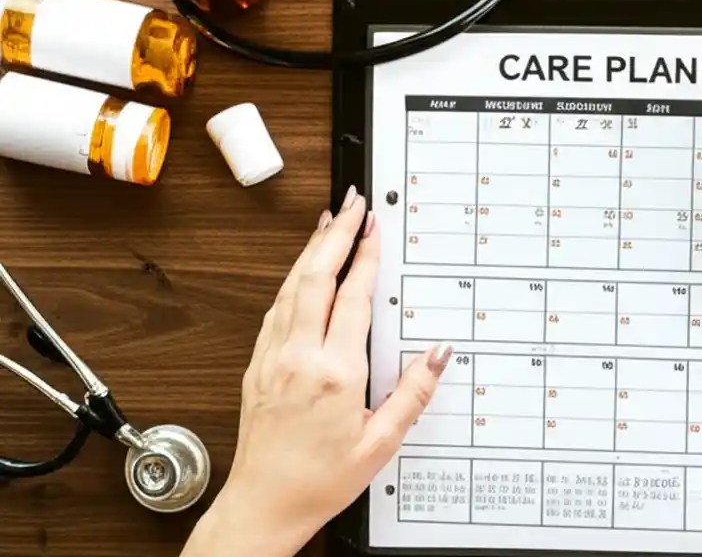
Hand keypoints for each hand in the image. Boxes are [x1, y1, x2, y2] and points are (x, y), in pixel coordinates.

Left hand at [182, 188, 451, 556]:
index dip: (365, 254)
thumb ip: (412, 393)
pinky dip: (291, 281)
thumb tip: (438, 354)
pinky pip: (275, 309)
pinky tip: (300, 274)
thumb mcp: (381, 443)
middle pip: (315, 277)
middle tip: (350, 202)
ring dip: (310, 251)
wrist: (263, 506)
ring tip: (328, 223)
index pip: (352, 296)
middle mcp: (298, 357)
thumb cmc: (319, 481)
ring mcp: (272, 358)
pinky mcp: (256, 366)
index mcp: (335, 372)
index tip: (374, 225)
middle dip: (335, 233)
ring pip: (290, 287)